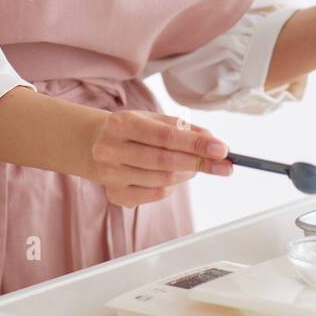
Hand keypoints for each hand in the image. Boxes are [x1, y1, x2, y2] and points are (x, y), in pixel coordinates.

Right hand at [86, 110, 231, 207]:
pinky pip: (155, 194)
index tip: (222, 149)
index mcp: (122, 123)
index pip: (167, 136)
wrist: (92, 145)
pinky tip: (169, 176)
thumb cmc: (130, 130)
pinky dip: (170, 186)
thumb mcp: (152, 119)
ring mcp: (111, 175)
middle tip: (223, 165)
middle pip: (166, 161)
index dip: (197, 144)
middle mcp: (111, 150)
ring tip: (192, 166)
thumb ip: (183, 128)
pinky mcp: (115, 195)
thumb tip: (212, 141)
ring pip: (164, 180)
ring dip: (187, 174)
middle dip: (200, 163)